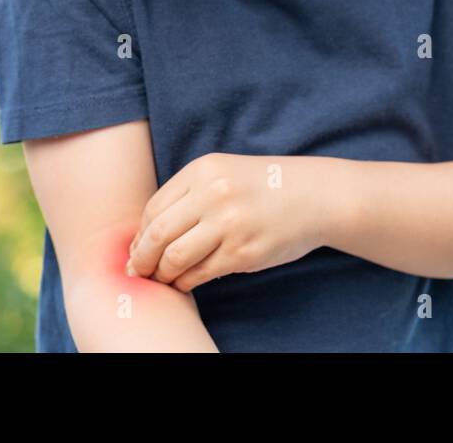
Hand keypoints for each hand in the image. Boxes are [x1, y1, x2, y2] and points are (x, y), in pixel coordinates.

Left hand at [124, 152, 325, 292]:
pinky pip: (200, 274)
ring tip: (162, 277)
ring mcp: (229, 224)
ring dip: (162, 274)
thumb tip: (144, 237)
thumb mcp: (222, 174)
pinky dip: (185, 282)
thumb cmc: (262, 187)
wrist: (314, 196)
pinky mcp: (244, 253)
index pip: (154, 208)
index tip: (138, 249)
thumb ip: (187, 196)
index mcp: (203, 170)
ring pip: (175, 258)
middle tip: (138, 271)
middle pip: (157, 234)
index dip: (140, 234)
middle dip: (141, 259)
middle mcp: (214, 194)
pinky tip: (186, 281)